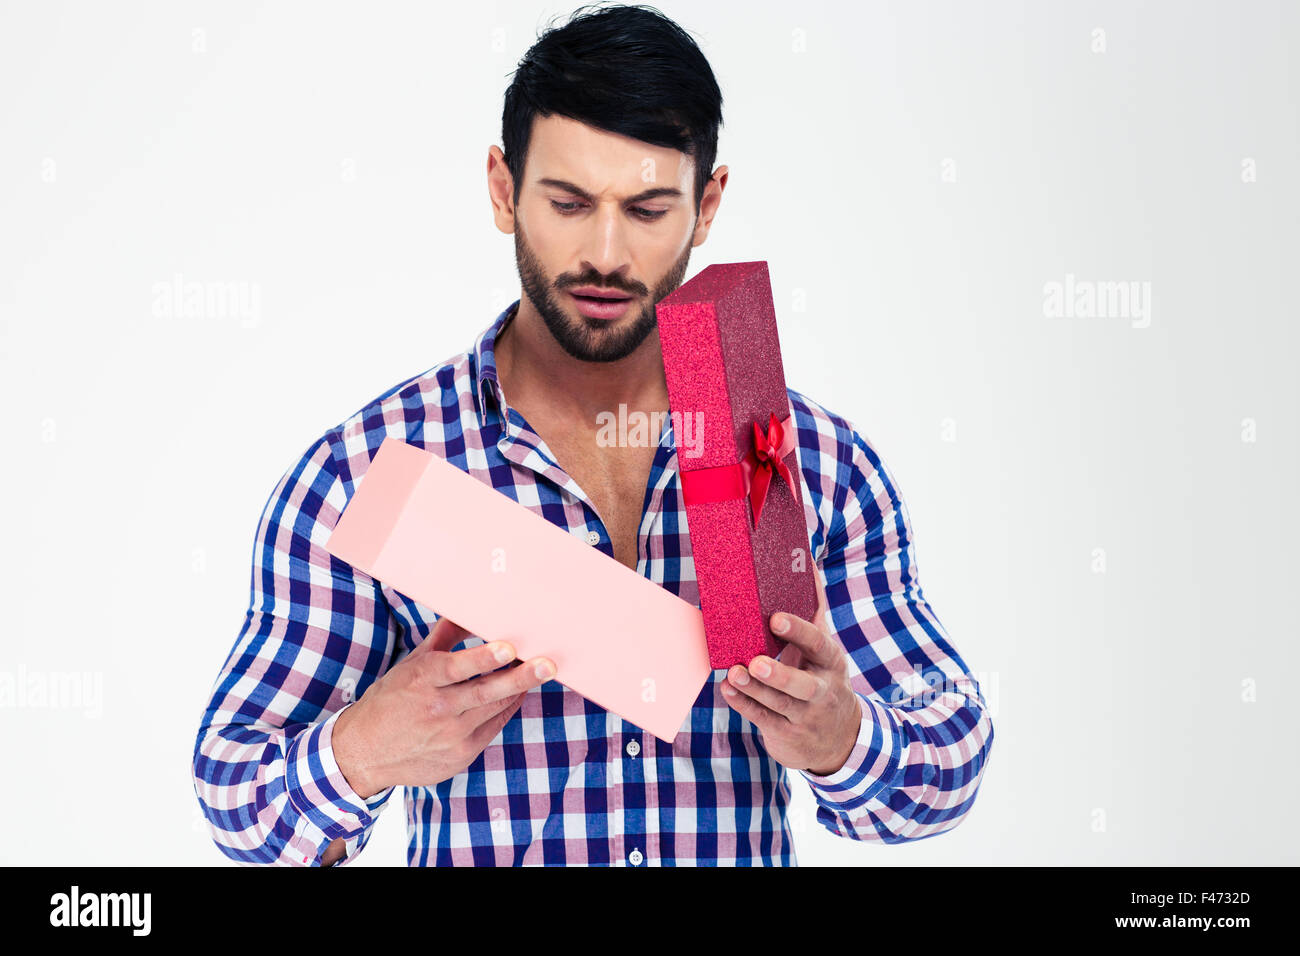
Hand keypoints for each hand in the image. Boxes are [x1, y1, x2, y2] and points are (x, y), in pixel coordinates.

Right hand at [331, 615, 554, 797]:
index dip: (485, 658)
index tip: (510, 647)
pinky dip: (506, 708)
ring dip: (518, 689)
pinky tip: (516, 694)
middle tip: (548, 665)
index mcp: (421, 681)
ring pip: (495, 708)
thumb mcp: (410, 666)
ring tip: (540, 671)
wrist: (364, 754)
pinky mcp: (461, 755)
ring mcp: (450, 736)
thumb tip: (466, 609)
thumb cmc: (391, 701)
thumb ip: (443, 639)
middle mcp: (437, 709)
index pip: (457, 668)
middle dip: (520, 677)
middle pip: (486, 691)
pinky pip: (493, 727)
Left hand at [720, 576, 861, 775]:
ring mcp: (806, 716)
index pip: (819, 644)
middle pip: (802, 684)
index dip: (798, 631)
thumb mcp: (825, 650)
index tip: (775, 618)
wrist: (839, 738)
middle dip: (779, 673)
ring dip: (754, 689)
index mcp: (831, 662)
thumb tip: (808, 565)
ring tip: (734, 673)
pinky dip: (744, 704)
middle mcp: (823, 691)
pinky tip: (728, 690)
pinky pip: (764, 719)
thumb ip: (814, 612)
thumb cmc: (822, 677)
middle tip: (755, 661)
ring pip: (780, 704)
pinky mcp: (788, 733)